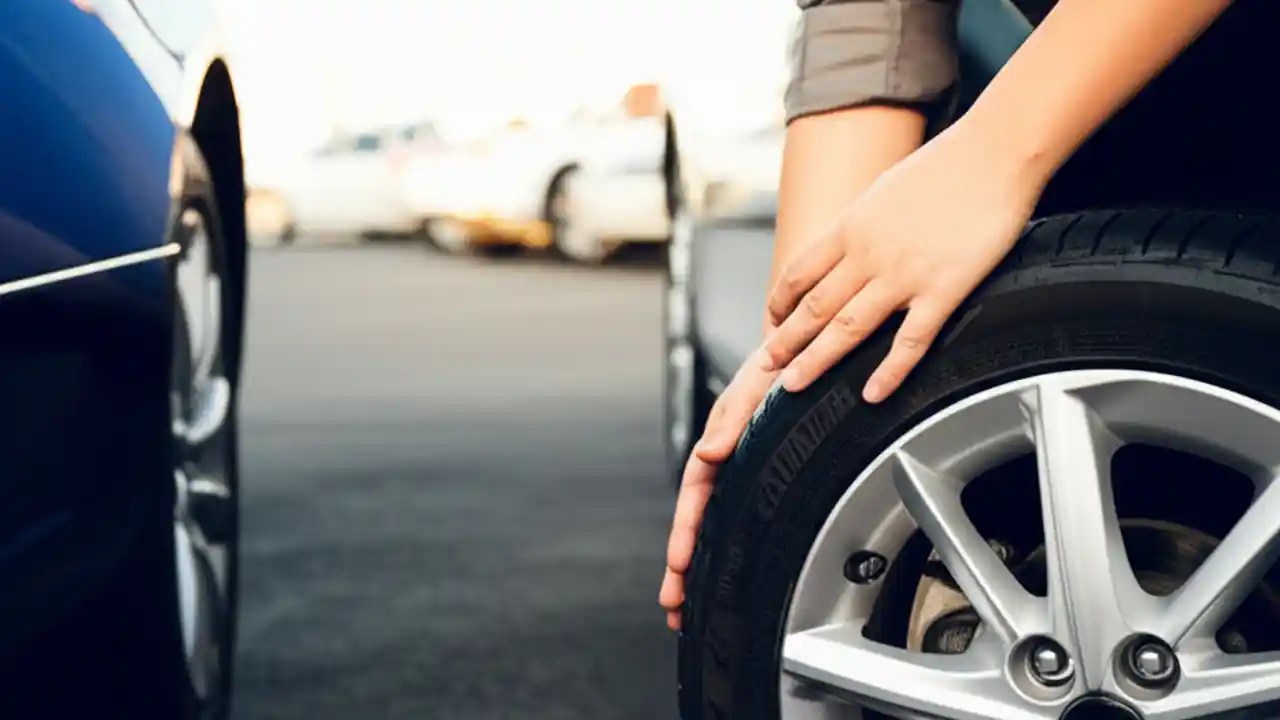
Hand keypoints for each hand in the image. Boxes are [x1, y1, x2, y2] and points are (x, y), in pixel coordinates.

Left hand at [659, 121, 1047, 628]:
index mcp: (851, 227)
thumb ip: (864, 225)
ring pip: (848, 326)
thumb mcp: (885, 192)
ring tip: (793, 387)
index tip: (769, 323)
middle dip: (784, 341)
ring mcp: (903, 273)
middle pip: (814, 307)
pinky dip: (889, 370)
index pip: (800, 272)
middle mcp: (868, 253)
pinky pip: (910, 339)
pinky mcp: (943, 288)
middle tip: (762, 370)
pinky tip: (872, 394)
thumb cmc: (945, 167)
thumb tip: (848, 240)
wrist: (994, 150)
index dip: (781, 302)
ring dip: (817, 360)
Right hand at [659, 348, 778, 629]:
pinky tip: (721, 576)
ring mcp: (745, 472)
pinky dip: (723, 551)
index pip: (696, 493)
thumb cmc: (783, 361)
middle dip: (682, 565)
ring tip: (686, 607)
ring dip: (697, 567)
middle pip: (698, 521)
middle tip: (673, 605)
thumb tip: (711, 454)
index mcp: (722, 441)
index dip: (685, 530)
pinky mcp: (765, 478)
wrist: (813, 352)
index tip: (678, 564)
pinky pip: (739, 519)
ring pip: (716, 526)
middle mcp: (729, 461)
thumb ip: (734, 416)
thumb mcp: (759, 381)